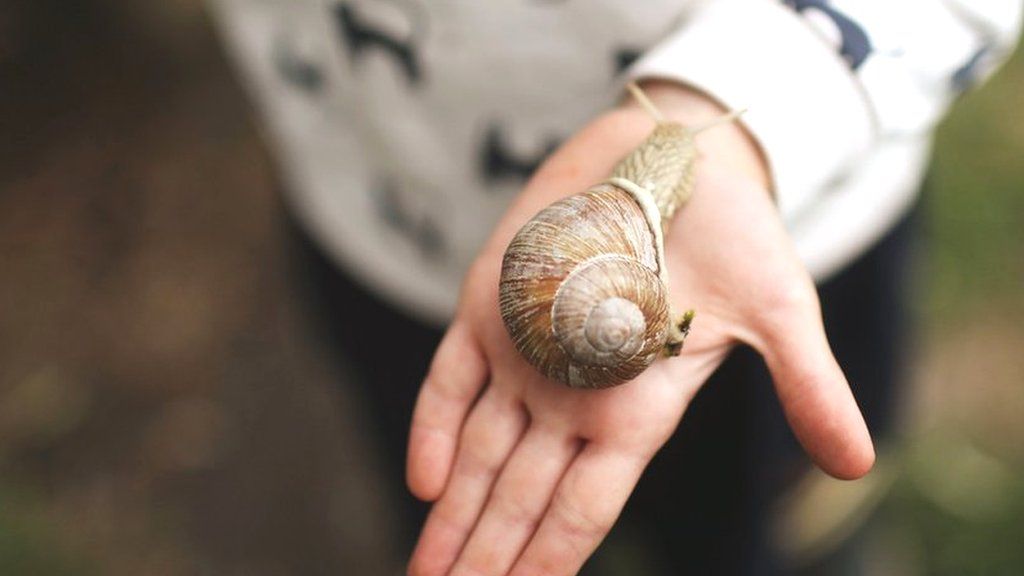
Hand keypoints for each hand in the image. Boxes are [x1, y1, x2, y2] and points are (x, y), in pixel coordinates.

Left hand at [405, 82, 874, 575]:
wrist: (680, 155)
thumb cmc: (738, 232)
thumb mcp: (780, 307)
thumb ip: (806, 386)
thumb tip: (859, 464)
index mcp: (638, 412)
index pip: (583, 509)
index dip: (546, 560)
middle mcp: (575, 397)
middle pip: (520, 496)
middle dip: (485, 554)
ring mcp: (527, 356)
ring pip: (478, 452)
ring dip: (451, 513)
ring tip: (424, 571)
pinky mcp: (491, 309)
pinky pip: (449, 380)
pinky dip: (433, 428)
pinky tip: (422, 482)